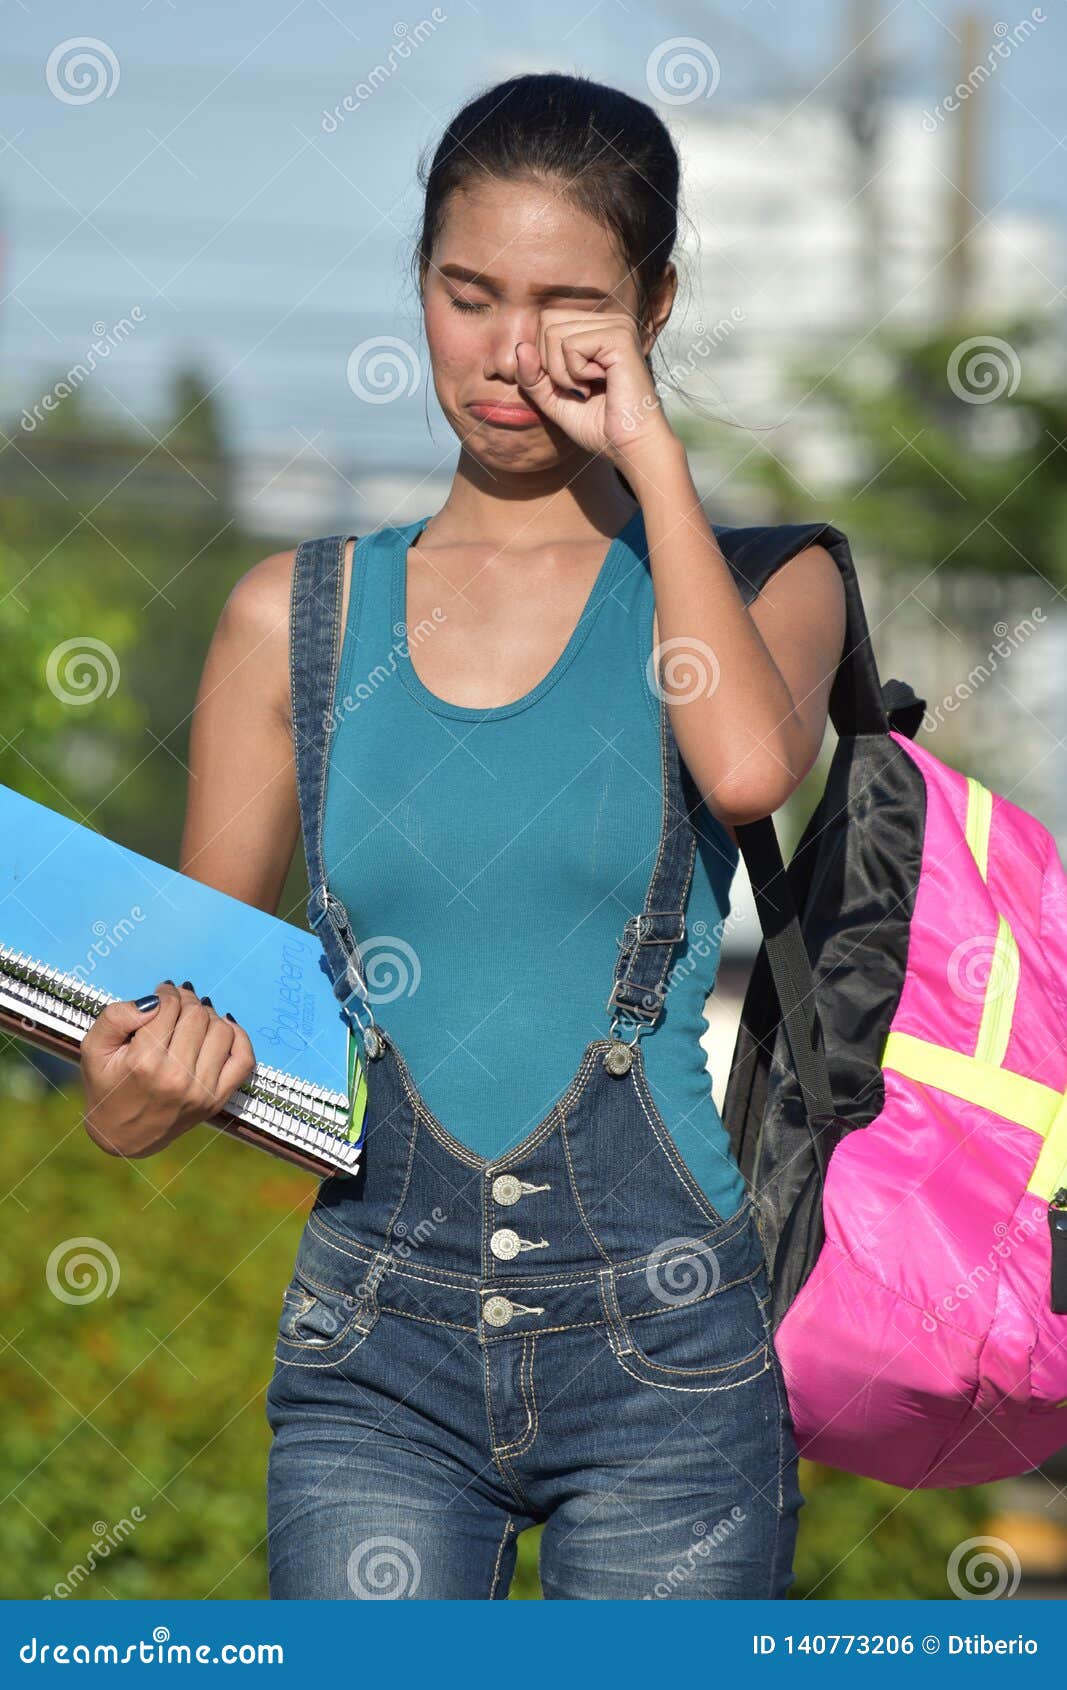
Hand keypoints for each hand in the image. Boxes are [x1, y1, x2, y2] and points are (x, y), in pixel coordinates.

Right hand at [79, 980, 255, 1158]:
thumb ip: (116, 1017)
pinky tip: (222, 1029)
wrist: (122, 1136)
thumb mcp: (95, 1048)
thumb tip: (155, 1000)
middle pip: (197, 1016)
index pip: (170, 1007)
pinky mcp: (217, 1099)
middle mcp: (176, 1077)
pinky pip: (244, 1059)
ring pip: (222, 1031)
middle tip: (177, 1002)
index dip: (167, 993)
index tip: (163, 993)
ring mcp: (201, 1091)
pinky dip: (239, 1038)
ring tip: (193, 1018)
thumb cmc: (107, 1086)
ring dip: (209, 1017)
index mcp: (144, 1063)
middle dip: (187, 1001)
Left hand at [514, 307, 676, 467]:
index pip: (545, 323)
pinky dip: (575, 373)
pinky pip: (570, 345)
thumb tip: (520, 346)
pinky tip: (600, 383)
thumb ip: (531, 374)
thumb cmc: (598, 425)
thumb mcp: (552, 399)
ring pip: (554, 332)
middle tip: (577, 388)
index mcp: (595, 329)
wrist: (629, 446)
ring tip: (587, 388)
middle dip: (550, 364)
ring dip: (562, 372)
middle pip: (546, 321)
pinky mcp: (619, 336)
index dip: (543, 360)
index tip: (571, 386)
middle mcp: (607, 320)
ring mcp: (616, 325)